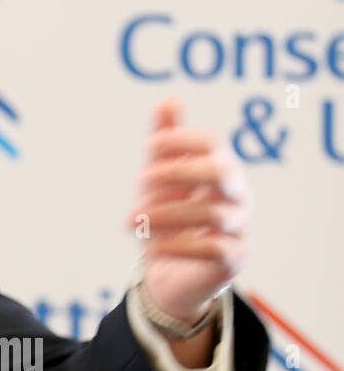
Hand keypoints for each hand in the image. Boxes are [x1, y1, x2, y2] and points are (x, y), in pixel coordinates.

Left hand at [125, 98, 251, 321]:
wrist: (166, 271)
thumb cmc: (165, 217)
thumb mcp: (157, 179)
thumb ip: (163, 143)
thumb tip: (168, 100)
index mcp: (220, 170)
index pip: (211, 143)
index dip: (181, 140)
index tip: (149, 146)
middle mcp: (238, 195)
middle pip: (222, 170)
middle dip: (179, 172)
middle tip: (141, 180)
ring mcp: (241, 227)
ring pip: (210, 212)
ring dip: (163, 215)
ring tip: (129, 221)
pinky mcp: (235, 259)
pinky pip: (212, 247)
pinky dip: (178, 244)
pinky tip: (152, 246)